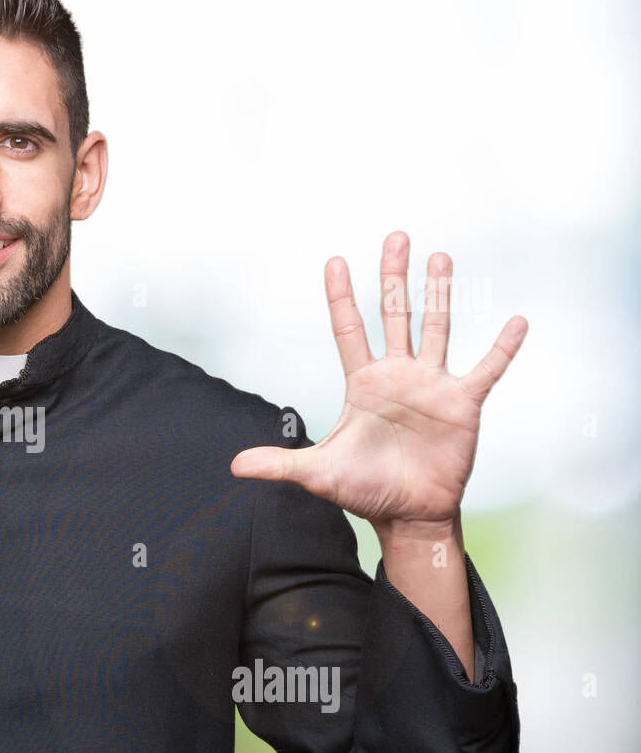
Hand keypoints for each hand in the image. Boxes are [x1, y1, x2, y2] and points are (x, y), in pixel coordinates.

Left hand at [230, 231, 527, 531]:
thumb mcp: (317, 473)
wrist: (408, 516)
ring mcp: (432, 386)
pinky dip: (503, 348)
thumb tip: (234, 466)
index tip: (333, 261)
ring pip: (437, 328)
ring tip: (440, 257)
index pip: (348, 330)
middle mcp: (397, 376)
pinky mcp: (463, 404)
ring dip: (440, 294)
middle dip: (393, 276)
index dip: (340, 297)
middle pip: (394, 314)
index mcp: (362, 384)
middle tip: (395, 236)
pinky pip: (486, 369)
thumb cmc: (364, 491)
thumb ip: (279, 463)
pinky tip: (516, 321)